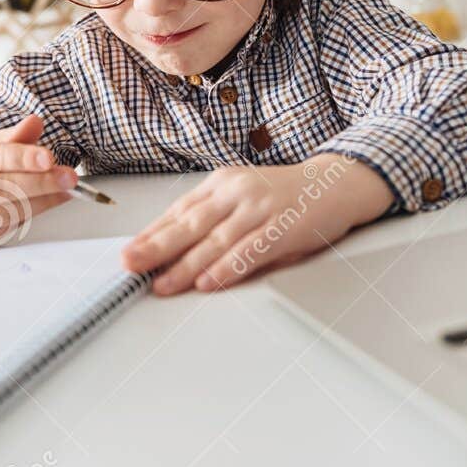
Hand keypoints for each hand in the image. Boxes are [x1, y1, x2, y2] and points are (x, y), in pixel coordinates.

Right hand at [0, 114, 77, 248]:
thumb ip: (7, 138)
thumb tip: (36, 123)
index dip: (21, 158)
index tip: (49, 157)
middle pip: (2, 188)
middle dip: (41, 182)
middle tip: (70, 177)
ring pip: (8, 211)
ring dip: (43, 200)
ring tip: (65, 189)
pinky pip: (6, 227)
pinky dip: (29, 213)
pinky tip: (45, 201)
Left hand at [120, 155, 394, 294]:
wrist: (337, 182)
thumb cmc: (287, 196)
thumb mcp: (244, 199)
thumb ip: (216, 223)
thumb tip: (178, 256)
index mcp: (222, 182)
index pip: (179, 210)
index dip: (152, 233)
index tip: (129, 251)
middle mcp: (237, 191)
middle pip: (189, 223)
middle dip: (156, 247)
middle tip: (130, 265)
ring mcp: (260, 208)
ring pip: (215, 241)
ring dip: (185, 266)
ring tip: (162, 285)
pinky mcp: (283, 226)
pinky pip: (250, 250)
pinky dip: (227, 268)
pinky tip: (209, 282)